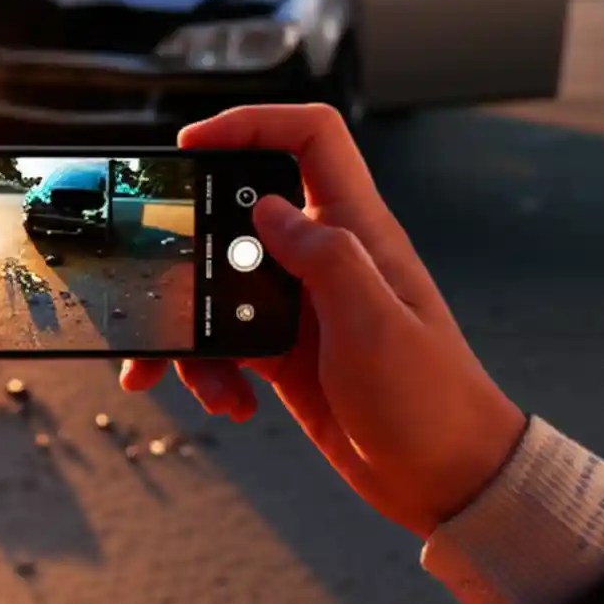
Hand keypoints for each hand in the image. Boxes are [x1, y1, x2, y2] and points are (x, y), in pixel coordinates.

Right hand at [121, 105, 525, 537]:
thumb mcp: (375, 326)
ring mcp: (300, 305)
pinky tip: (226, 401)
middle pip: (241, 213)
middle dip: (191, 241)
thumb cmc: (430, 402)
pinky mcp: (283, 350)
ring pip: (219, 284)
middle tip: (160, 271)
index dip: (254, 124)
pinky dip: (208, 369)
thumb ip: (324, 256)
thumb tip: (265, 208)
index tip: (195, 142)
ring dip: (189, 327)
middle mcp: (325, 259)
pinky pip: (223, 340)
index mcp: (357, 233)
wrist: (443, 479)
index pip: (311, 140)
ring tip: (178, 373)